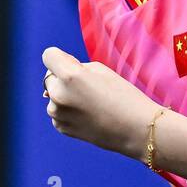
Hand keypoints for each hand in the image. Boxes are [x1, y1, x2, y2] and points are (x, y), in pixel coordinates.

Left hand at [42, 47, 156, 157]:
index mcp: (69, 76)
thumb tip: (58, 70)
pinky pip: (58, 111)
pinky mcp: (60, 127)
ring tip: (91, 103)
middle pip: (49, 77)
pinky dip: (68, 110)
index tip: (74, 64)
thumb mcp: (101, 69)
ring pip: (53, 95)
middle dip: (62, 78)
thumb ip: (75, 65)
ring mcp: (57, 114)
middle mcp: (58, 95)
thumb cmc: (123, 96)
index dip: (61, 58)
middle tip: (88, 86)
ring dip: (65, 95)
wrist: (136, 130)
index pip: (49, 56)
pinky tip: (88, 115)